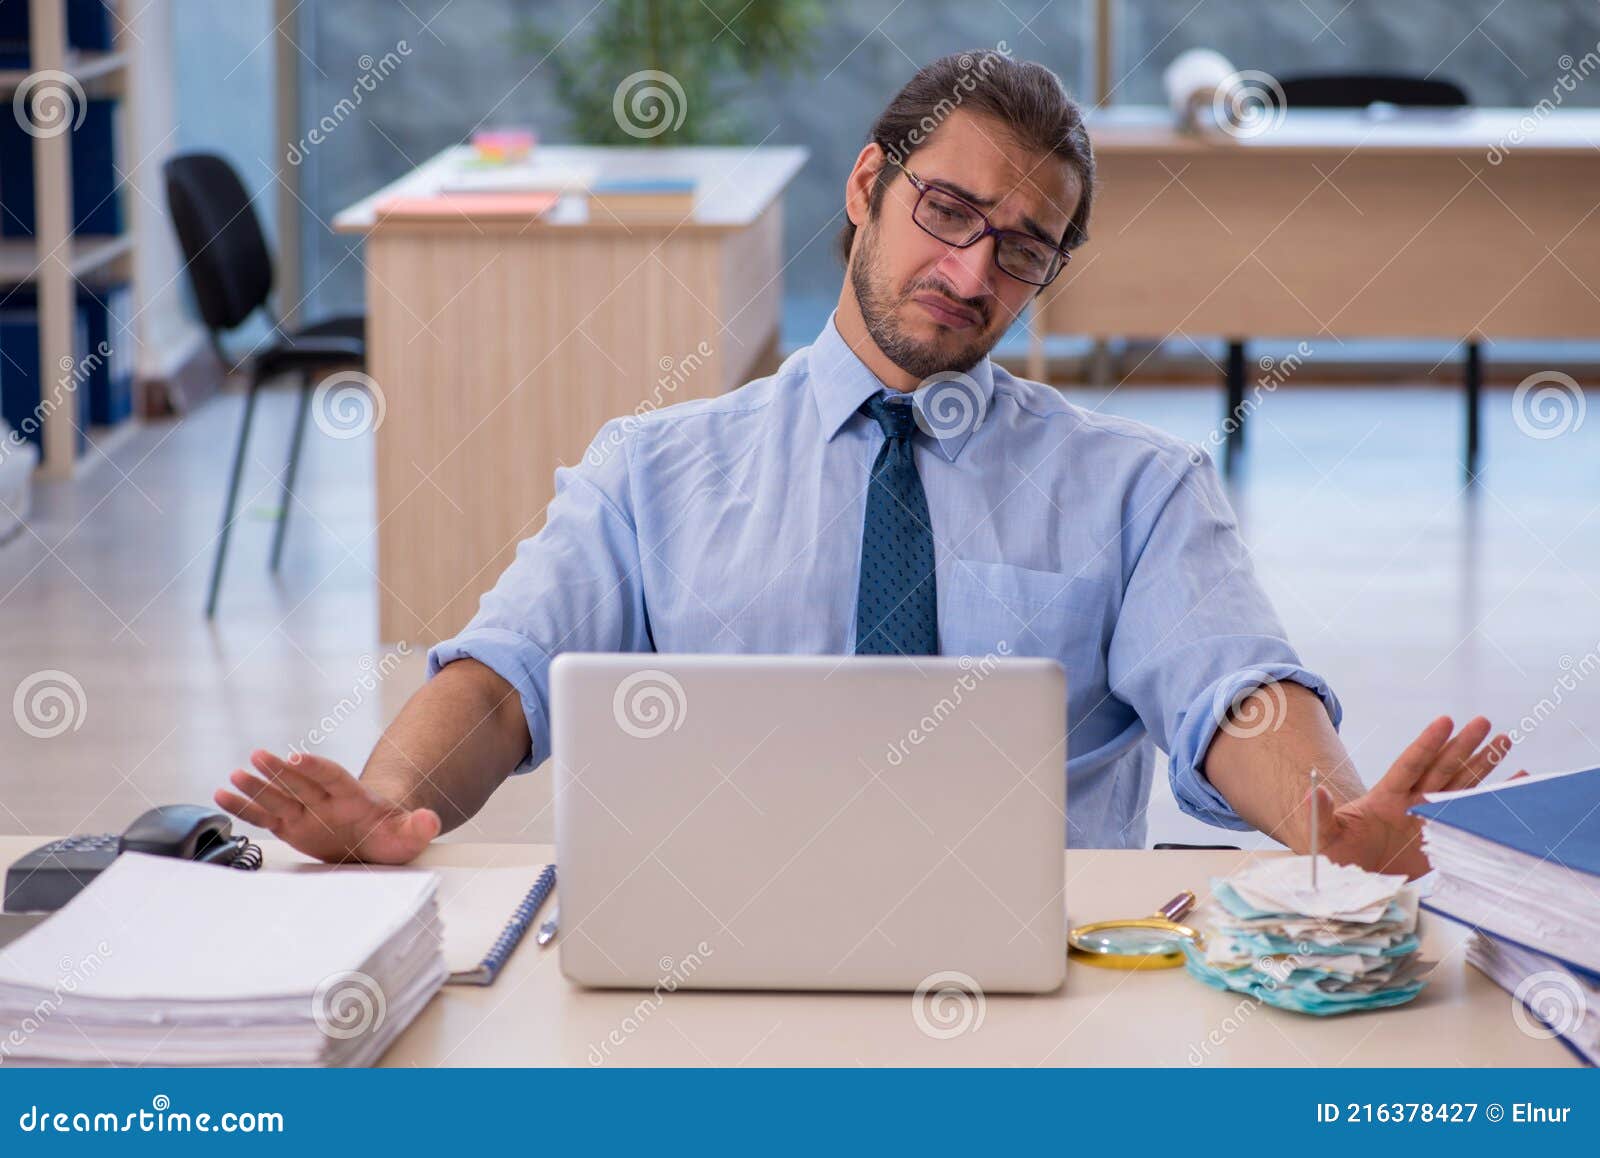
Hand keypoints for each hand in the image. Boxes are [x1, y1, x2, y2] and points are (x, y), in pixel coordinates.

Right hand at [214, 749, 440, 864]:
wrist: (375, 839)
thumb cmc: (391, 835)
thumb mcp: (410, 835)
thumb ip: (419, 826)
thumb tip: (430, 819)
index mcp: (353, 798)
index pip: (333, 777)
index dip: (316, 767)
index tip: (298, 756)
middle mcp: (324, 800)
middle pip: (300, 781)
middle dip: (280, 770)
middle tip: (258, 756)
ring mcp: (305, 811)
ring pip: (278, 796)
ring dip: (256, 787)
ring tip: (233, 776)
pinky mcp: (290, 825)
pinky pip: (264, 815)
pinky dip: (244, 807)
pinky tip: (221, 795)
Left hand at [1312, 716, 1520, 878]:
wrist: (1353, 886)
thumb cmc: (1336, 859)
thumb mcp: (1325, 837)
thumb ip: (1322, 815)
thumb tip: (1316, 792)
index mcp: (1384, 799)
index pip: (1409, 765)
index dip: (1427, 744)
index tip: (1445, 720)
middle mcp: (1412, 804)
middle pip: (1442, 768)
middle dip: (1463, 745)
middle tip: (1483, 720)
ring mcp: (1430, 820)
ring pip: (1461, 785)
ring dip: (1482, 764)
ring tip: (1503, 739)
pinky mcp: (1444, 841)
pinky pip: (1473, 815)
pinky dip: (1495, 799)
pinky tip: (1516, 781)